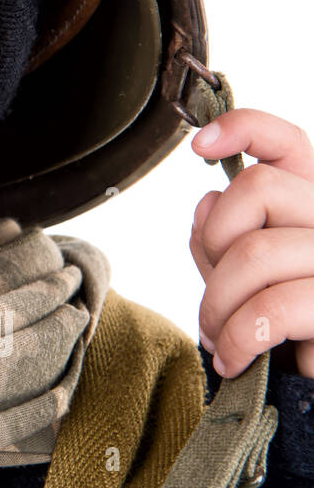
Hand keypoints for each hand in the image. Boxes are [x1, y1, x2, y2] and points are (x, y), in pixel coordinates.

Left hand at [189, 108, 313, 379]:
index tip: (199, 145)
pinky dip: (237, 338)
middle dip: (214, 242)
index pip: (287, 141)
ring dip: (218, 305)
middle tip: (215, 294)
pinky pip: (274, 307)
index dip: (244, 128)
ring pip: (255, 251)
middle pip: (258, 188)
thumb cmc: (284, 332)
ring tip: (219, 338)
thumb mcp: (242, 280)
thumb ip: (224, 238)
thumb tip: (206, 199)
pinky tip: (234, 358)